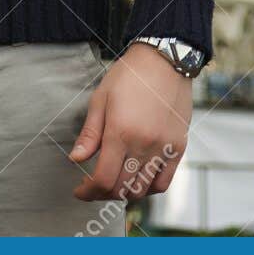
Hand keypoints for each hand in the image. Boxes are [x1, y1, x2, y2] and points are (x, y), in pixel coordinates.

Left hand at [68, 41, 191, 202]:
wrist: (164, 60)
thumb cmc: (128, 76)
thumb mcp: (100, 98)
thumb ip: (89, 133)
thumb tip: (75, 159)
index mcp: (120, 132)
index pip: (103, 179)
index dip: (88, 192)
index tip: (79, 191)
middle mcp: (143, 144)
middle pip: (121, 189)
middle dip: (102, 194)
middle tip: (93, 186)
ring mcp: (163, 148)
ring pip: (142, 191)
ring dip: (124, 193)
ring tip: (114, 182)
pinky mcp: (178, 148)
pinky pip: (163, 183)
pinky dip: (148, 189)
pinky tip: (137, 180)